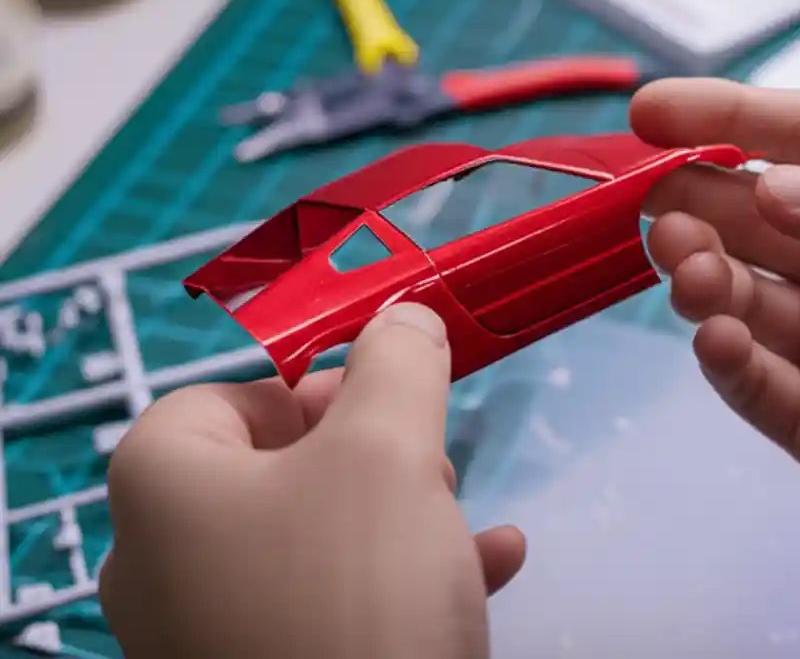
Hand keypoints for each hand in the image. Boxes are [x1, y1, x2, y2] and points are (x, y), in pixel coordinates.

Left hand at [100, 304, 524, 658]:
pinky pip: (335, 605)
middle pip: (276, 466)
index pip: (224, 394)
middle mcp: (166, 560)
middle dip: (374, 451)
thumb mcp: (388, 448)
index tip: (391, 386)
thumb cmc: (353, 595)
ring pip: (315, 539)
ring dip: (404, 513)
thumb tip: (405, 318)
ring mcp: (210, 631)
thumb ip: (397, 364)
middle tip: (430, 456)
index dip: (313, 380)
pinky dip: (405, 577)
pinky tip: (489, 567)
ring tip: (464, 518)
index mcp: (163, 484)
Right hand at [633, 78, 799, 655]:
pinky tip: (723, 338)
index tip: (652, 112)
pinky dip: (724, 356)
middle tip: (655, 201)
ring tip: (689, 269)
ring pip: (738, 293)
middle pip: (754, 215)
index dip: (727, 119)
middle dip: (697, 201)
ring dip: (699, 274)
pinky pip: (750, 380)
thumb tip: (776, 191)